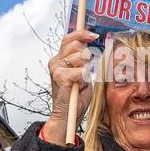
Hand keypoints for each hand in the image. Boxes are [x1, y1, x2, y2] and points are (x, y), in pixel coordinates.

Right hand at [42, 29, 98, 144]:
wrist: (67, 116)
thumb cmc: (75, 97)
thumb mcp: (82, 74)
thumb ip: (83, 61)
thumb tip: (89, 47)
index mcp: (59, 59)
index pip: (69, 39)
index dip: (81, 34)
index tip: (94, 36)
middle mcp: (55, 62)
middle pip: (76, 45)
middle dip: (87, 55)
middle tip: (86, 69)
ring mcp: (56, 69)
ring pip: (81, 56)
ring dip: (86, 69)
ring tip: (81, 82)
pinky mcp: (61, 77)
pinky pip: (81, 70)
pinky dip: (85, 79)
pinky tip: (79, 86)